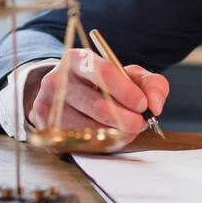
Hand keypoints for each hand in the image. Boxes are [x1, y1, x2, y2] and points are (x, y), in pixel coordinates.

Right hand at [27, 48, 168, 135]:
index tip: (143, 105)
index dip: (126, 91)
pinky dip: (101, 143)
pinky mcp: (46, 129)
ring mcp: (48, 105)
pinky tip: (109, 136)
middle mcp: (57, 80)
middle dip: (126, 118)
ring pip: (90, 128)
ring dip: (116, 134)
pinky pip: (80, 143)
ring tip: (126, 129)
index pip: (103, 72)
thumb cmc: (103, 85)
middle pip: (97, 105)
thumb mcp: (129, 77)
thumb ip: (151, 84)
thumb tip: (155, 105)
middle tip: (140, 123)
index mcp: (77, 59)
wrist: (67, 96)